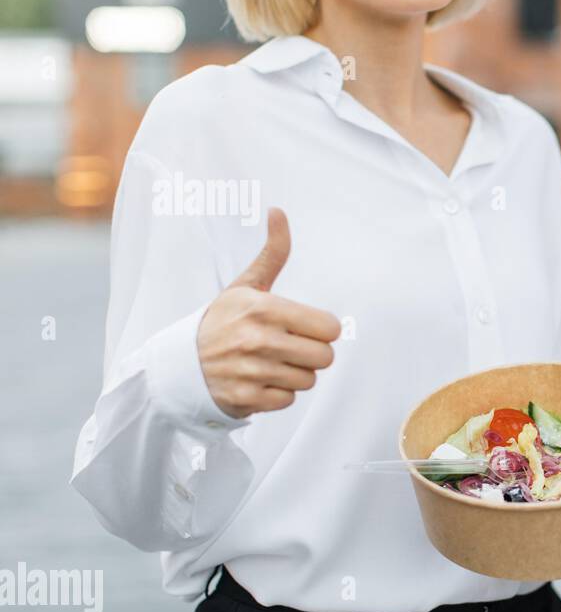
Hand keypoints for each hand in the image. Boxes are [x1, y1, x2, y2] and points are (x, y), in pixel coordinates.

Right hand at [197, 208, 341, 418]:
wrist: (179, 362)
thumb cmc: (222, 320)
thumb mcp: (246, 285)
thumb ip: (272, 254)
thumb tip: (278, 212)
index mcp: (264, 308)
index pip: (330, 328)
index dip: (322, 329)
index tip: (304, 328)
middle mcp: (258, 339)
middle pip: (325, 357)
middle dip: (311, 354)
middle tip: (289, 347)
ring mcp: (251, 370)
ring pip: (308, 380)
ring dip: (294, 374)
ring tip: (270, 363)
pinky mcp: (246, 398)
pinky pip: (288, 400)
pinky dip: (278, 393)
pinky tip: (259, 380)